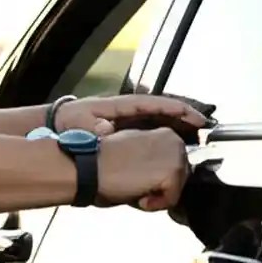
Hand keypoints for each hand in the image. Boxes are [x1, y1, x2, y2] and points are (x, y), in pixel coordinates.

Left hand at [54, 93, 215, 136]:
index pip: (158, 104)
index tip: (198, 119)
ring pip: (160, 125)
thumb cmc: (70, 122)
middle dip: (186, 122)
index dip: (180, 111)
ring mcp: (129, 122)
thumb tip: (107, 129)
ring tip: (196, 145)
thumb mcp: (81, 121)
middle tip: (206, 135)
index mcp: (123, 106)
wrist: (56, 127)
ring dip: (178, 133)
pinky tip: (171, 158)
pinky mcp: (125, 134)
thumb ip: (95, 126)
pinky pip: (150, 136)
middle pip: (165, 114)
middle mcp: (130, 112)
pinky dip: (163, 143)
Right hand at [95, 128, 189, 210]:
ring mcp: (175, 155)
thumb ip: (153, 158)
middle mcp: (174, 140)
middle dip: (161, 187)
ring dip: (157, 196)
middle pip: (181, 177)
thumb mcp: (133, 152)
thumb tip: (161, 174)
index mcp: (164, 132)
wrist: (88, 167)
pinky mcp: (172, 172)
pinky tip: (139, 197)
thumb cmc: (101, 162)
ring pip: (177, 189)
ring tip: (135, 190)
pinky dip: (155, 205)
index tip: (138, 179)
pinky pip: (172, 200)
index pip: (175, 165)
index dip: (158, 178)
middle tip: (136, 186)